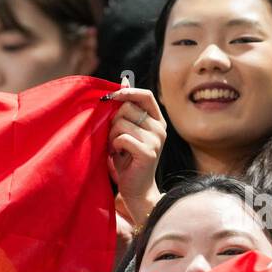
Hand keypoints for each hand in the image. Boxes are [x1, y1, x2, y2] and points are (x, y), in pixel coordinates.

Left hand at [105, 87, 165, 229]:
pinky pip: (122, 138)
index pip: (145, 95)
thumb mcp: (127, 131)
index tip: (111, 96)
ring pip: (122, 124)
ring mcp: (156, 140)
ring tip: (116, 148)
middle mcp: (160, 128)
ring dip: (112, 136)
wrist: (137, 189)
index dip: (127, 92)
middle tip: (114, 137)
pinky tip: (118, 154)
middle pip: (128, 108)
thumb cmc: (128, 160)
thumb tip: (122, 82)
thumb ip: (126, 110)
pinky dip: (115, 146)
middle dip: (113, 121)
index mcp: (157, 121)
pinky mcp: (148, 152)